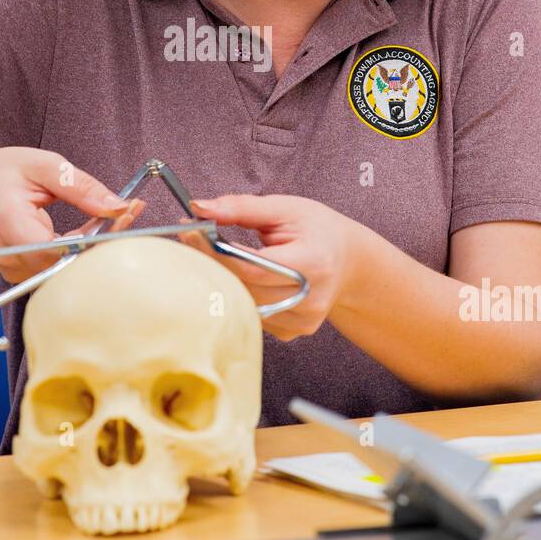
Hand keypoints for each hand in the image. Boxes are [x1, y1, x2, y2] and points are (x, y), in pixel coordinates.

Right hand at [0, 147, 143, 283]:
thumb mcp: (41, 166)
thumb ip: (80, 187)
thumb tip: (117, 207)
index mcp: (10, 225)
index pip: (60, 249)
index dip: (97, 238)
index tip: (126, 214)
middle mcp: (11, 257)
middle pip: (69, 263)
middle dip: (106, 240)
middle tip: (133, 209)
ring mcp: (16, 270)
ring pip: (68, 268)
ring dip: (97, 245)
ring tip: (119, 215)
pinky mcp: (24, 274)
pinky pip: (61, 267)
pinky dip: (83, 249)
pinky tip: (99, 229)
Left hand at [180, 194, 358, 340]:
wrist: (349, 261)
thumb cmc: (318, 230)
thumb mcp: (285, 208)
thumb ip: (241, 207)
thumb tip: (199, 208)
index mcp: (313, 263)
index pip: (252, 266)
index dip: (216, 252)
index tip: (191, 232)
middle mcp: (310, 299)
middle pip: (243, 289)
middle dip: (212, 264)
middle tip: (192, 239)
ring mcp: (302, 321)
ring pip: (243, 305)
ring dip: (222, 281)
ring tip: (214, 255)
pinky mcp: (292, 332)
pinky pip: (252, 315)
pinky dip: (240, 296)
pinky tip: (242, 277)